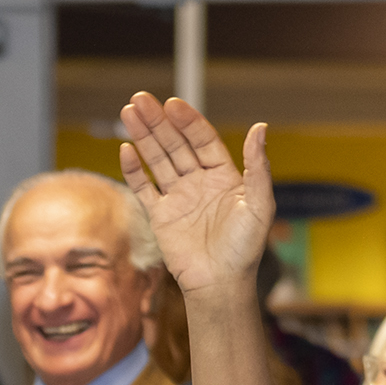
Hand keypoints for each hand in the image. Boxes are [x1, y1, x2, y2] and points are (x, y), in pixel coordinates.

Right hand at [117, 92, 274, 298]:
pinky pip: (143, 188)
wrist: (220, 284)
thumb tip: (260, 128)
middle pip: (175, 144)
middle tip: (140, 100)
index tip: (172, 105)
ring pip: (157, 160)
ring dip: (143, 137)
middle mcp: (199, 182)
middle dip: (158, 122)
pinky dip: (133, 170)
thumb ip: (258, 167)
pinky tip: (125, 150)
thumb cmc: (245, 249)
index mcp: (223, 175)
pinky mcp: (160, 216)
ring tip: (128, 112)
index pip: (201, 139)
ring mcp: (178, 197)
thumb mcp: (259, 205)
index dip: (187, 121)